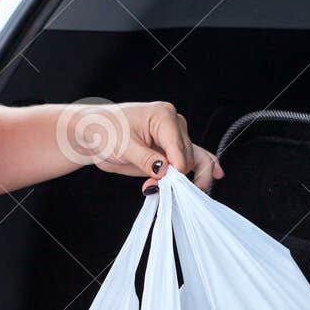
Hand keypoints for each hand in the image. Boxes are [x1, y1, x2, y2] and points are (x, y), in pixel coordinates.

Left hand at [70, 99, 223, 195]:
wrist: (93, 131)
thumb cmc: (105, 131)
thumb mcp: (122, 147)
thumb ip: (146, 160)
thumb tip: (165, 172)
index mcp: (163, 116)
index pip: (179, 149)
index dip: (175, 171)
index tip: (165, 184)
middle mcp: (174, 124)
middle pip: (188, 157)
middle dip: (176, 177)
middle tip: (154, 187)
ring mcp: (174, 137)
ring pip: (193, 160)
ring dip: (184, 179)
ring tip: (187, 192)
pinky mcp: (170, 149)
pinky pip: (191, 158)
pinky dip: (201, 167)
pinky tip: (216, 173)